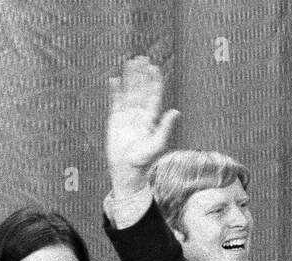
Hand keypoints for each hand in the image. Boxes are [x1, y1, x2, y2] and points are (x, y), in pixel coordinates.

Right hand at [106, 55, 179, 197]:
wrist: (126, 170)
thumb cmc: (143, 161)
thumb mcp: (157, 144)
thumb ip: (166, 127)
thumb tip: (176, 112)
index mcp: (151, 118)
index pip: (153, 95)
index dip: (154, 81)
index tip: (154, 67)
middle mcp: (140, 115)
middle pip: (141, 89)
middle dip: (141, 74)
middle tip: (142, 58)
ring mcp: (127, 116)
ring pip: (129, 92)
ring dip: (130, 78)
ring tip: (130, 62)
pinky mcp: (115, 120)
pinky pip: (115, 102)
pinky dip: (115, 91)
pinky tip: (115, 79)